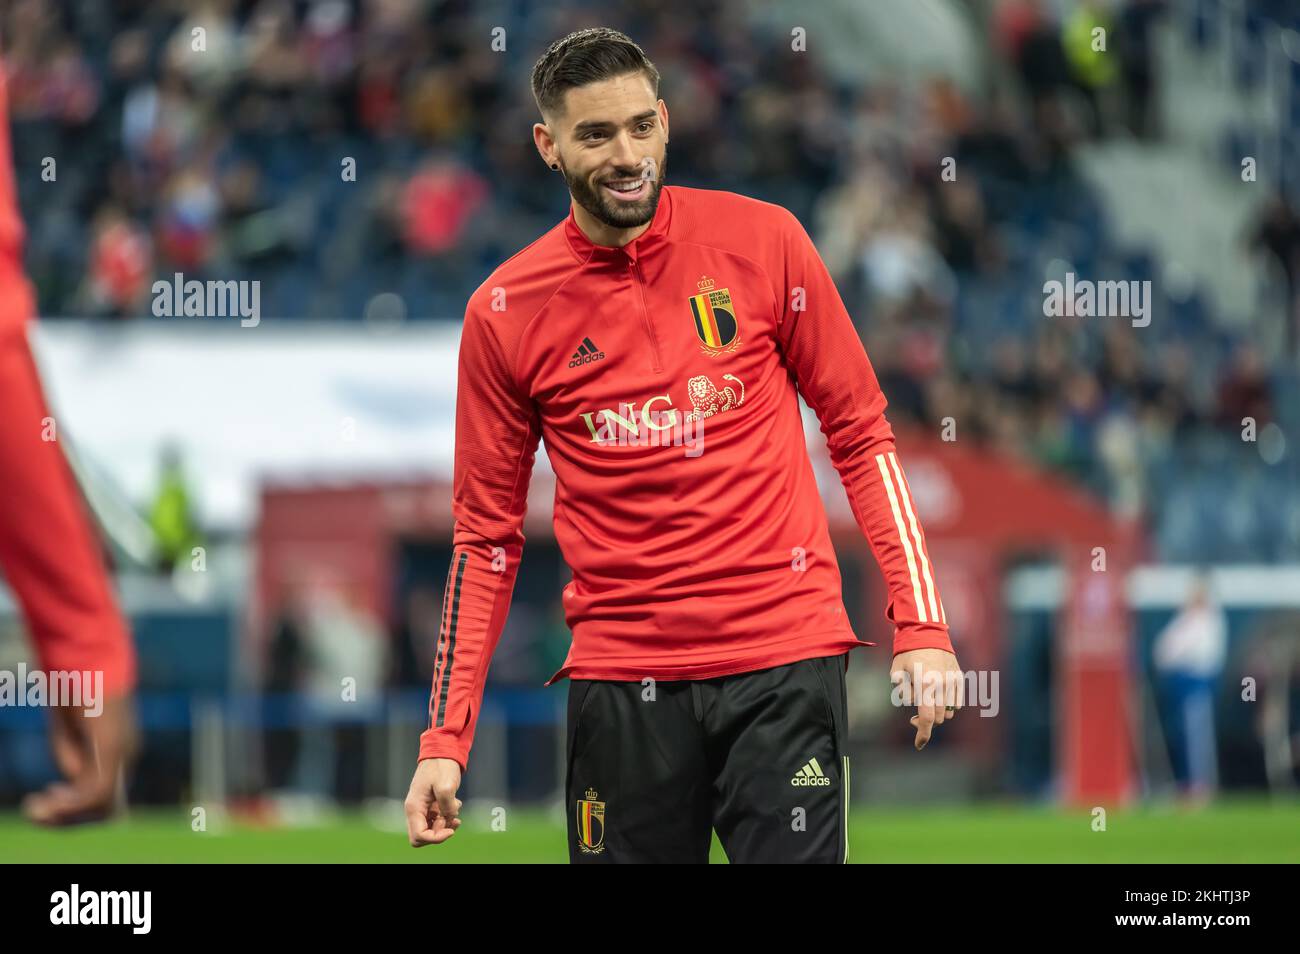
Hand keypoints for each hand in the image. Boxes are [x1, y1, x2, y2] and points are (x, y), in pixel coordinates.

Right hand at [22, 693, 137, 825]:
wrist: (82, 652)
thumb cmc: (73, 684)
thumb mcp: (69, 728)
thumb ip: (73, 755)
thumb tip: (75, 783)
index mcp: (120, 748)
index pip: (103, 793)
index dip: (73, 806)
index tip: (44, 796)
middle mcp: (128, 752)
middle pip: (104, 804)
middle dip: (68, 816)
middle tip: (34, 812)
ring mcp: (123, 749)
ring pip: (101, 802)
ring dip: (66, 814)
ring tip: (35, 810)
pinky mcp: (112, 746)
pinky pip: (96, 790)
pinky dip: (71, 804)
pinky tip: (48, 802)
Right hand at [405, 757, 463, 845]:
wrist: (442, 751)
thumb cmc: (442, 766)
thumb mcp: (446, 786)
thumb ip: (447, 807)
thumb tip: (449, 819)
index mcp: (414, 807)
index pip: (418, 836)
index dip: (435, 838)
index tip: (450, 830)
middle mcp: (414, 810)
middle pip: (422, 836)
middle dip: (439, 832)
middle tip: (451, 818)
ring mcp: (421, 808)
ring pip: (430, 829)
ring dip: (444, 825)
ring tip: (456, 810)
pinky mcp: (429, 804)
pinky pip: (435, 819)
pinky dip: (446, 817)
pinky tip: (455, 805)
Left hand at [890, 648, 962, 750]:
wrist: (926, 633)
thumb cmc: (907, 653)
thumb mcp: (896, 672)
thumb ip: (902, 692)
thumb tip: (913, 704)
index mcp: (925, 683)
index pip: (926, 717)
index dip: (923, 733)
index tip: (919, 744)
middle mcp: (942, 684)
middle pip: (938, 717)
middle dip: (926, 722)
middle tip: (913, 717)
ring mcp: (953, 681)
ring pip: (950, 712)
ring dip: (938, 713)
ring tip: (926, 703)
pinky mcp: (959, 678)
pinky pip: (957, 702)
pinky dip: (948, 705)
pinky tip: (936, 696)